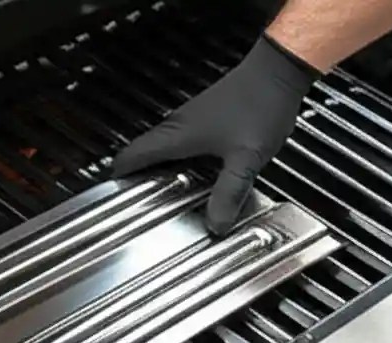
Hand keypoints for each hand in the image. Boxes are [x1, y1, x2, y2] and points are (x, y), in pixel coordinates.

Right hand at [112, 36, 318, 234]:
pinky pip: (180, 141)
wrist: (278, 70)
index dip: (118, 177)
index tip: (113, 196)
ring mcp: (190, 118)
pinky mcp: (205, 115)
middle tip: (141, 202)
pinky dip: (178, 159)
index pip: (131, 156)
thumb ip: (229, 193)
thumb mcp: (246, 159)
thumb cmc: (260, 104)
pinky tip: (197, 172)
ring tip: (167, 193)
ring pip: (162, 147)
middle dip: (137, 178)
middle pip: (142, 154)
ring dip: (159, 168)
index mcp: (177, 136)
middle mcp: (177, 125)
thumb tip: (216, 224)